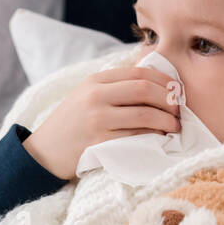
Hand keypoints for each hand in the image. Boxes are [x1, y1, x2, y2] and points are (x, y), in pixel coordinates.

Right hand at [22, 66, 180, 178]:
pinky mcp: (100, 143)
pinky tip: (160, 138)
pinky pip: (136, 137)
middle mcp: (95, 97)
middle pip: (144, 90)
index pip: (138, 72)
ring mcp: (97, 120)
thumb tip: (156, 81)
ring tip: (175, 126)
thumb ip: (114, 86)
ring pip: (145, 115)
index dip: (164, 80)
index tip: (176, 90)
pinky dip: (154, 137)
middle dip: (169, 100)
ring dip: (167, 121)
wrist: (44, 151)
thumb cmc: (71, 123)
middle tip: (179, 110)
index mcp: (94, 81)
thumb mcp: (86, 95)